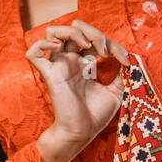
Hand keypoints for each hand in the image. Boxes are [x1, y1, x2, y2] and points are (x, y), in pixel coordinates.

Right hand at [25, 18, 127, 152]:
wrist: (81, 133)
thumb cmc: (95, 115)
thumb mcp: (117, 90)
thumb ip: (121, 73)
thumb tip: (129, 58)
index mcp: (83, 62)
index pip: (94, 38)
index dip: (113, 43)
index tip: (126, 60)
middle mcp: (69, 60)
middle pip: (73, 28)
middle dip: (93, 32)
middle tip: (105, 50)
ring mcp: (57, 66)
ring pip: (52, 31)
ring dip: (72, 32)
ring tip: (86, 45)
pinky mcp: (48, 74)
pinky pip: (33, 52)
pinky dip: (44, 44)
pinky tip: (60, 48)